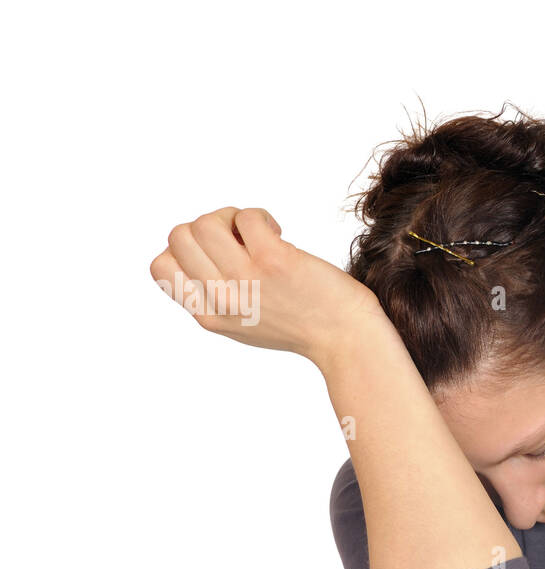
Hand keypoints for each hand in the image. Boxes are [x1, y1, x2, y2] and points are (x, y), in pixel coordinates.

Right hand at [149, 207, 387, 366]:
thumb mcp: (243, 322)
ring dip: (232, 216)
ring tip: (259, 234)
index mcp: (208, 316)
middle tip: (240, 239)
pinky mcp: (274, 261)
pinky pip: (246, 217)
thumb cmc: (301, 325)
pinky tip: (278, 233)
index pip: (160, 267)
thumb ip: (214, 296)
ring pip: (205, 222)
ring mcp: (246, 280)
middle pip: (178, 236)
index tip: (219, 256)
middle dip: (208, 225)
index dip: (185, 249)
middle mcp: (222, 300)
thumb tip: (198, 244)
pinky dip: (260, 216)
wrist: (347, 339)